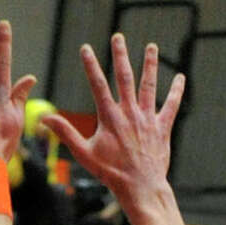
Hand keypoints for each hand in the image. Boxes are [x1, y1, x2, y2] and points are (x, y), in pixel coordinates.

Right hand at [40, 36, 184, 224]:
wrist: (140, 187)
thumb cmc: (111, 174)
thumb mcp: (84, 154)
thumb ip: (65, 133)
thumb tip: (44, 119)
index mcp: (110, 117)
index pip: (98, 85)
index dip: (90, 65)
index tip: (85, 48)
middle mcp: (129, 112)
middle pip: (125, 77)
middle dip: (120, 55)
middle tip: (117, 37)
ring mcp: (147, 118)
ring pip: (149, 85)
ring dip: (150, 64)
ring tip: (151, 47)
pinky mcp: (162, 127)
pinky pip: (171, 105)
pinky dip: (176, 91)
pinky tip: (181, 77)